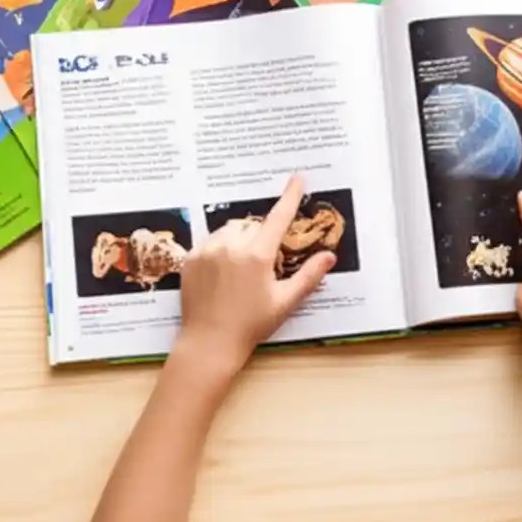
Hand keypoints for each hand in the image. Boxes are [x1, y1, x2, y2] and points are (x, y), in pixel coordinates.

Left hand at [176, 175, 335, 373]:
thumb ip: (309, 275)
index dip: (290, 196)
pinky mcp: (191, 258)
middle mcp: (231, 246)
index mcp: (257, 255)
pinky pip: (210, 241)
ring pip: (230, 230)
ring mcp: (207, 250)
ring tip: (240, 271)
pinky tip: (222, 273)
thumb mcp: (285, 301)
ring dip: (239, 240)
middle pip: (252, 225)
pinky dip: (219, 249)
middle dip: (261, 237)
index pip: (278, 217)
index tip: (298, 178)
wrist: (210, 343)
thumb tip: (329, 256)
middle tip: (262, 265)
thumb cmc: (251, 325)